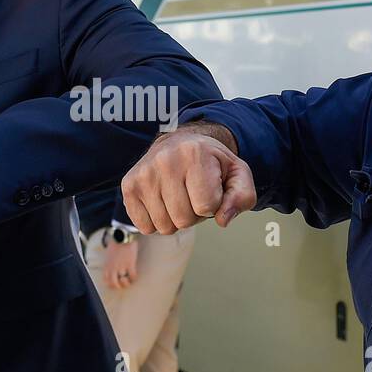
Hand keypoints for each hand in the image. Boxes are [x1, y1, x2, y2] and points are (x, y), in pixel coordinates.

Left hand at [103, 237, 139, 289]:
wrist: (122, 236)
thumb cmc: (116, 242)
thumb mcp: (108, 253)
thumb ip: (109, 262)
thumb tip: (112, 266)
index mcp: (107, 265)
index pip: (106, 279)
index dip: (110, 284)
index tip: (115, 283)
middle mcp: (113, 267)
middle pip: (113, 283)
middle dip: (118, 286)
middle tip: (122, 284)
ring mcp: (121, 266)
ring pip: (123, 282)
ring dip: (126, 283)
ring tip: (129, 280)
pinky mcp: (130, 264)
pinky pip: (132, 276)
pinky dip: (134, 278)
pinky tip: (134, 275)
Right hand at [122, 124, 255, 233]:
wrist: (178, 144)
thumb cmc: (210, 163)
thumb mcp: (238, 174)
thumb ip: (242, 197)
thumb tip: (222, 219)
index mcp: (194, 153)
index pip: (207, 206)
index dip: (213, 205)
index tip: (210, 189)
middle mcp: (165, 160)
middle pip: (183, 219)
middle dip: (194, 214)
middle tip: (193, 195)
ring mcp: (143, 174)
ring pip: (164, 226)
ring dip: (175, 219)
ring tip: (178, 196)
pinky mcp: (129, 186)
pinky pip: (145, 227)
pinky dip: (156, 222)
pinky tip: (162, 202)